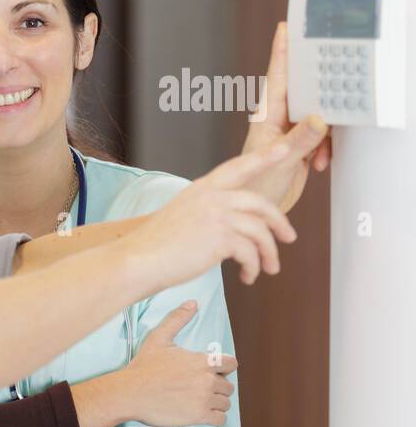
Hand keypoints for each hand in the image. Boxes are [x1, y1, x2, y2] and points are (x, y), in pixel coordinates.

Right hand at [115, 302, 235, 426]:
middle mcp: (207, 379)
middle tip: (201, 389)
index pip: (231, 364)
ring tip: (201, 401)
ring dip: (216, 403)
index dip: (223, 368)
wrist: (129, 392)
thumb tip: (193, 303)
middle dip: (218, 387)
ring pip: (226, 403)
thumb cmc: (143, 366)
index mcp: (203, 361)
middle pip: (229, 386)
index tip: (211, 372)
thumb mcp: (159, 338)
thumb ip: (178, 319)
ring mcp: (204, 399)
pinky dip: (215, 417)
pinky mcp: (199, 416)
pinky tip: (203, 413)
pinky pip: (220, 419)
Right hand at [124, 142, 297, 289]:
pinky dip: (253, 267)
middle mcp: (211, 197)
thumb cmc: (155, 247)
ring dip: (269, 253)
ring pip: (260, 231)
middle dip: (280, 222)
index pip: (238, 167)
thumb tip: (234, 230)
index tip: (283, 149)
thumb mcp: (183, 218)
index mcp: (201, 189)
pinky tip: (247, 276)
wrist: (138, 261)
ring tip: (268, 268)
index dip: (263, 157)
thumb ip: (209, 214)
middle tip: (288, 237)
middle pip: (260, 203)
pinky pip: (250, 253)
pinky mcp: (220, 237)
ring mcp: (216, 215)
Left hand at [243, 21, 331, 211]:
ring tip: (317, 153)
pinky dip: (325, 148)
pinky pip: (321, 136)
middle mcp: (279, 119)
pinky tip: (318, 162)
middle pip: (305, 92)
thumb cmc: (253, 185)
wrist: (256, 211)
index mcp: (268, 115)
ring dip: (325, 134)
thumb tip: (319, 118)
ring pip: (318, 116)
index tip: (287, 26)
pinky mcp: (300, 146)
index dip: (283, 50)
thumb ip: (301, 140)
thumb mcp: (280, 161)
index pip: (278, 76)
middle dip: (321, 92)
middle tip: (334, 86)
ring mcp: (290, 132)